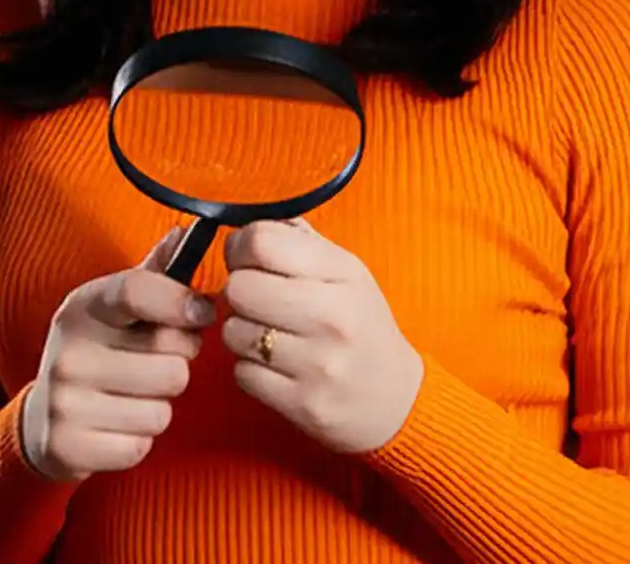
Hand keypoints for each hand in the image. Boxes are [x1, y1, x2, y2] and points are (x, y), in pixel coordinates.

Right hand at [22, 227, 214, 480]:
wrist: (43, 418)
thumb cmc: (98, 351)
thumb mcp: (115, 308)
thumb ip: (154, 274)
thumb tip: (186, 233)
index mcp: (83, 307)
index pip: (139, 291)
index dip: (182, 302)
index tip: (202, 313)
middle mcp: (69, 351)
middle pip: (171, 364)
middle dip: (176, 367)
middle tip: (155, 364)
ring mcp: (65, 400)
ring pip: (161, 410)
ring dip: (159, 407)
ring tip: (133, 396)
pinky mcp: (68, 445)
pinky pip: (141, 444)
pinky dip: (138, 440)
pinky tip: (116, 425)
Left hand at [220, 219, 423, 453]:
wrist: (396, 400)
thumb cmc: (361, 327)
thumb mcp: (346, 273)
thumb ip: (299, 243)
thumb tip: (245, 226)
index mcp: (343, 274)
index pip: (261, 242)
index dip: (240, 247)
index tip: (246, 259)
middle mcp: (332, 316)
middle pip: (239, 287)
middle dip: (239, 291)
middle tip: (257, 300)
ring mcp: (318, 363)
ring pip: (234, 332)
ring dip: (242, 332)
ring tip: (268, 335)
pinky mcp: (303, 403)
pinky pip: (242, 373)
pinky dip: (250, 368)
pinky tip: (274, 366)